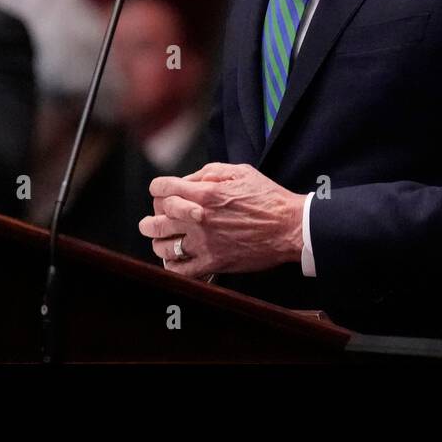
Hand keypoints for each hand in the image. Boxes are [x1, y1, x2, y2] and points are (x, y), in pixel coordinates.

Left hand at [139, 162, 305, 277]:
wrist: (290, 227)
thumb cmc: (268, 198)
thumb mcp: (241, 172)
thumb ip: (210, 171)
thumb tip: (189, 179)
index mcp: (205, 193)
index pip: (162, 189)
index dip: (158, 188)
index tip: (159, 191)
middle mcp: (199, 218)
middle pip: (156, 219)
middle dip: (151, 217)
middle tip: (153, 218)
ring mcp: (204, 243)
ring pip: (163, 245)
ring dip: (158, 241)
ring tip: (161, 239)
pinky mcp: (213, 263)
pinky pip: (180, 270)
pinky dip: (172, 265)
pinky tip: (175, 259)